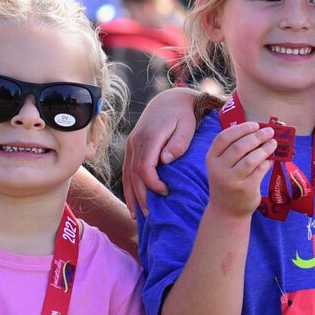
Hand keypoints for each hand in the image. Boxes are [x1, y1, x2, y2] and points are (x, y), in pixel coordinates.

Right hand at [121, 86, 218, 212]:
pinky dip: (129, 187)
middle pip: (133, 175)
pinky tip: (133, 201)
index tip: (166, 192)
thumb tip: (166, 161)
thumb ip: (179, 143)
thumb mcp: (187, 125)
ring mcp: (132, 144)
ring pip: (127, 174)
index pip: (144, 167)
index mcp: (149, 138)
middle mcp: (136, 142)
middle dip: (141, 196)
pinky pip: (127, 170)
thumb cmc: (184, 114)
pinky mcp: (132, 147)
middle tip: (150, 214)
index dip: (152, 184)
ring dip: (131, 195)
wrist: (171, 99)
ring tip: (137, 214)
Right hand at [204, 121, 278, 216]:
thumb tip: (259, 130)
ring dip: (265, 148)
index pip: (224, 137)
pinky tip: (270, 160)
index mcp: (211, 159)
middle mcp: (219, 169)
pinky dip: (267, 163)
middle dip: (257, 136)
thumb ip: (233, 149)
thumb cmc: (227, 182)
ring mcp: (231, 180)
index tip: (255, 125)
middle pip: (239, 146)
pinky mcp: (245, 189)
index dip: (241, 128)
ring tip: (273, 144)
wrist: (226, 210)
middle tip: (269, 132)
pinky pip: (260, 170)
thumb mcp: (222, 165)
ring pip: (251, 158)